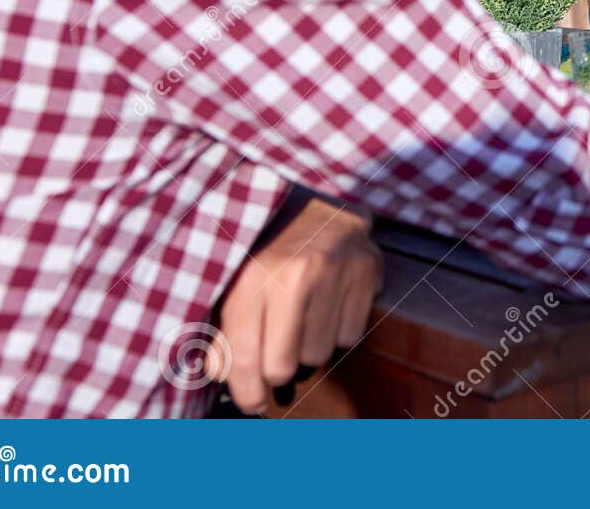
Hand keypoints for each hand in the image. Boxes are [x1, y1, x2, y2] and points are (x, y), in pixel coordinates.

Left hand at [211, 195, 382, 413]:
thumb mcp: (233, 274)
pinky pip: (352, 334)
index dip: (246, 391)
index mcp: (252, 276)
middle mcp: (297, 275)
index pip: (246, 358)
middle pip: (285, 366)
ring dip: (309, 345)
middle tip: (276, 353)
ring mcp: (337, 273)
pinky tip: (329, 302)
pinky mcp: (368, 271)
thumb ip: (222, 325)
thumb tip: (221, 374)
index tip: (251, 401)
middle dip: (278, 367)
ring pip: (320, 354)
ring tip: (303, 315)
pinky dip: (338, 328)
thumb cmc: (267, 238)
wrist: (316, 190)